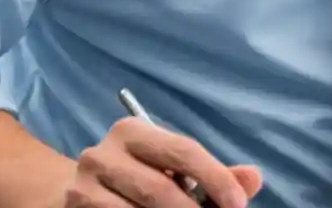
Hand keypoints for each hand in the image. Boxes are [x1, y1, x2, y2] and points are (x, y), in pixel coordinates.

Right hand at [63, 117, 261, 207]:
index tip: (238, 205)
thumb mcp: (174, 169)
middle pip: (160, 189)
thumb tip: (253, 178)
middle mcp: (102, 154)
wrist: (77, 192)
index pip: (183, 151)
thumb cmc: (138, 178)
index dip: (216, 179)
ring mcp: (83, 187)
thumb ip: (214, 175)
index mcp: (132, 131)